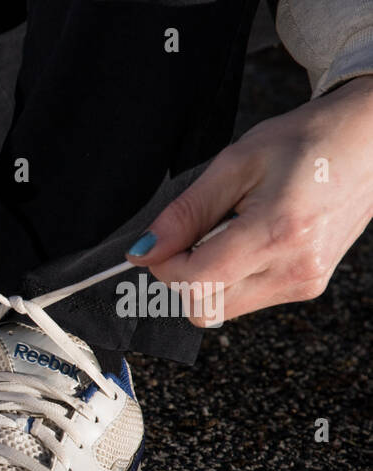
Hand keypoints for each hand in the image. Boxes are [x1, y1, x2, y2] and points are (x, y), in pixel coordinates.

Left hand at [127, 75, 372, 325]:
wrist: (371, 139)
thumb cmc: (309, 140)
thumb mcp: (237, 162)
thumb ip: (186, 212)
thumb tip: (144, 250)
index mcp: (278, 232)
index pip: (194, 283)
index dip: (163, 266)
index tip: (161, 241)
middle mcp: (295, 268)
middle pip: (204, 307)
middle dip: (183, 276)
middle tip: (195, 233)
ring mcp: (305, 282)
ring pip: (223, 309)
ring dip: (207, 279)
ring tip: (229, 231)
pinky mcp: (308, 286)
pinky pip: (246, 299)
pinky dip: (231, 277)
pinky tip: (249, 240)